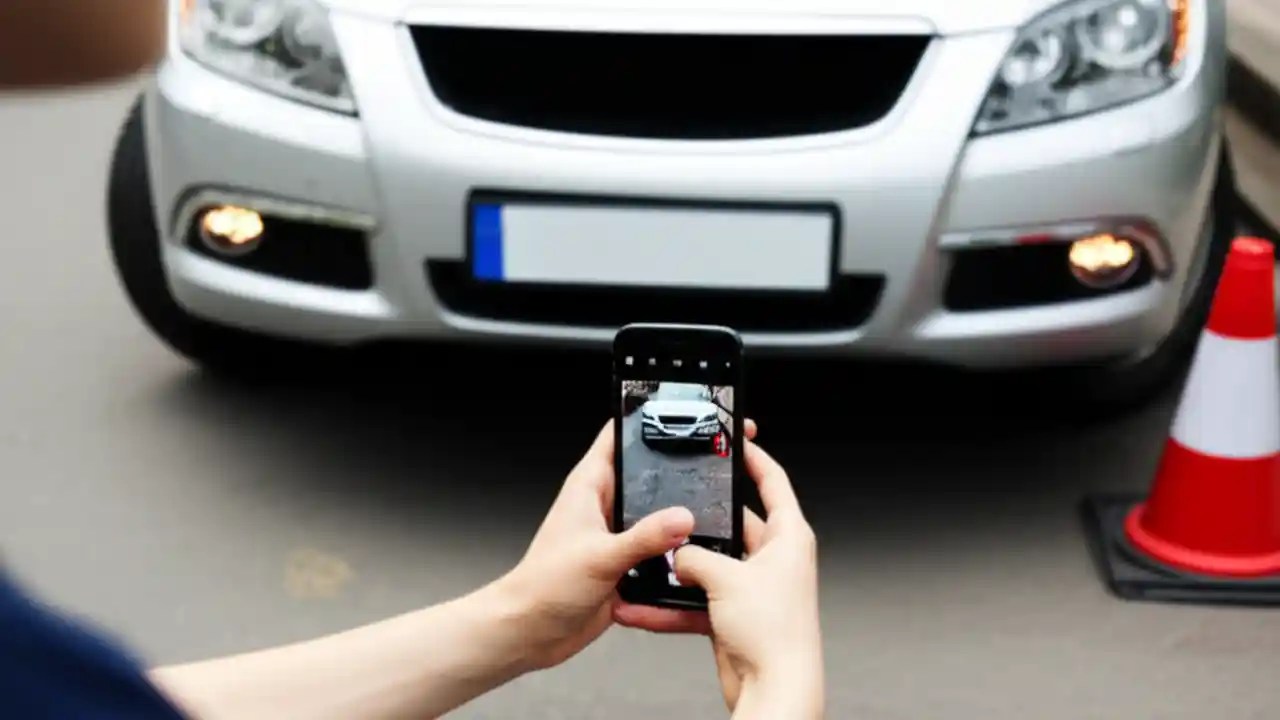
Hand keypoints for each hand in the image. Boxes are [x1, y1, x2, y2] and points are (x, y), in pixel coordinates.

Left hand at [494, 419, 755, 670]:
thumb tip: (683, 517)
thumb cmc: (543, 585)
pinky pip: (658, 548)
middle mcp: (603, 504)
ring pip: (656, 512)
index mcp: (589, 486)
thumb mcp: (599, 555)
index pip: (618, 436)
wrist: (531, 631)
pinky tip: (692, 555)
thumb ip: (644, 536)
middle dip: (675, 471)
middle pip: (646, 474)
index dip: (644, 418)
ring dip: (676, 517)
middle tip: (710, 463)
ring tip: (709, 511)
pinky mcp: (624, 561)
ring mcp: (615, 533)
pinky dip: (674, 551)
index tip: (676, 408)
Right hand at [614, 440, 822, 717]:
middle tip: (675, 510)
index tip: (736, 443)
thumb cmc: (775, 633)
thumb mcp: (726, 578)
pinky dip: (673, 605)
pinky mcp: (737, 616)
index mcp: (789, 537)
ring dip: (680, 570)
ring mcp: (755, 589)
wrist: (774, 689)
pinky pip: (698, 600)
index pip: (773, 482)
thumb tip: (679, 555)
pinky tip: (646, 607)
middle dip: (699, 525)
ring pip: (710, 566)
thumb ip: (695, 557)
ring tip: (651, 565)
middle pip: (733, 526)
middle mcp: (775, 560)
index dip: (754, 459)